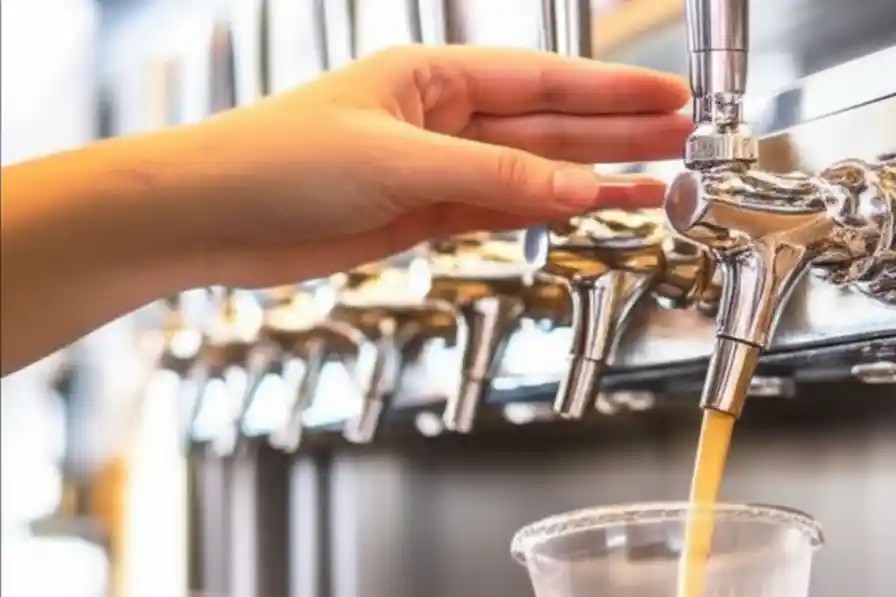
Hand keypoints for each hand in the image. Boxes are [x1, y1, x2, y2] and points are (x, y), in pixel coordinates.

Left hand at [161, 45, 691, 287]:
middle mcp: (441, 117)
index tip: (667, 97)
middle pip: (551, 123)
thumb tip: (577, 187)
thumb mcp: (397, 161)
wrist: (209, 221)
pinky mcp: (424, 214)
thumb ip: (495, 176)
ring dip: (596, 177)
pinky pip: (505, 209)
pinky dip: (548, 213)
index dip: (611, 90)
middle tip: (685, 141)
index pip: (543, 80)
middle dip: (620, 132)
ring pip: (536, 170)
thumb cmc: (274, 162)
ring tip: (660, 183)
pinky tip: (590, 210)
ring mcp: (437, 167)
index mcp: (431, 77)